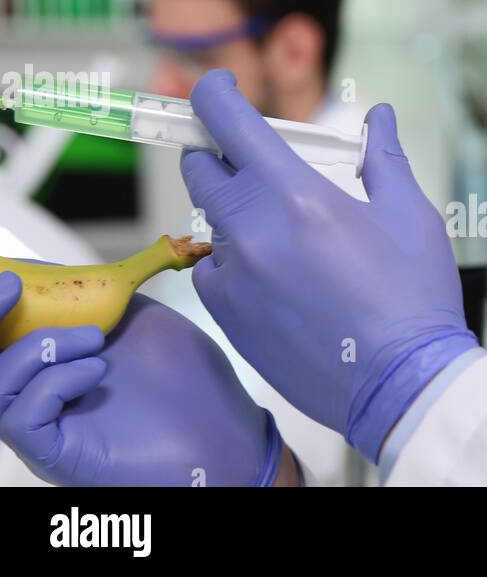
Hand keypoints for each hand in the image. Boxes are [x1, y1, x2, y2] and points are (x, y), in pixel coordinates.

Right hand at [0, 270, 283, 486]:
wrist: (227, 430)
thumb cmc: (190, 380)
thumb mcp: (139, 319)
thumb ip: (95, 294)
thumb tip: (49, 268)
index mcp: (54, 360)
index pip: (1, 331)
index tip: (10, 272)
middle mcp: (40, 393)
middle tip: (13, 287)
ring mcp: (47, 425)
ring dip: (34, 348)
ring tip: (94, 338)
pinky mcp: (58, 455)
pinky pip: (19, 418)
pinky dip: (52, 383)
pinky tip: (97, 372)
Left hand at [181, 69, 477, 461]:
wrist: (402, 385)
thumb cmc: (415, 299)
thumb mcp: (411, 216)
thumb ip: (384, 158)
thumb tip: (378, 117)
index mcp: (296, 196)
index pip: (226, 121)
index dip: (216, 94)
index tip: (221, 92)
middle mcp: (252, 231)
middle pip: (201, 169)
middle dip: (223, 156)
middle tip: (260, 166)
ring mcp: (234, 278)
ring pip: (209, 223)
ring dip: (235, 213)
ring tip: (287, 236)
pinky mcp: (228, 317)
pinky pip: (213, 272)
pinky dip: (234, 263)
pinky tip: (278, 278)